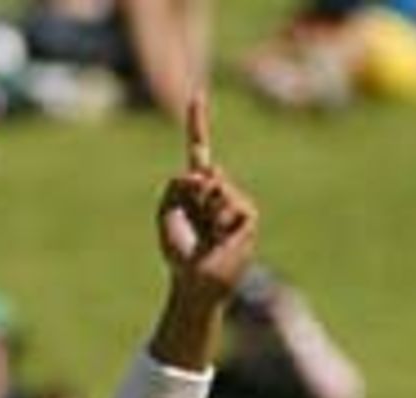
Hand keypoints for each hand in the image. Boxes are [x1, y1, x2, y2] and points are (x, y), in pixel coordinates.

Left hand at [157, 94, 257, 303]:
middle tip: (191, 225)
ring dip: (203, 208)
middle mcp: (220, 192)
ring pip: (215, 184)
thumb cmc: (180, 255)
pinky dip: (218, 215)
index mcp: (199, 190)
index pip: (200, 150)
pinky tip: (219, 236)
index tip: (197, 94)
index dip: (198, 123)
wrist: (194, 284)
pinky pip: (229, 199)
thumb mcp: (166, 213)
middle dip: (188, 195)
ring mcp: (237, 202)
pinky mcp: (249, 216)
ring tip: (206, 235)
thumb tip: (205, 172)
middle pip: (201, 170)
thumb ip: (177, 184)